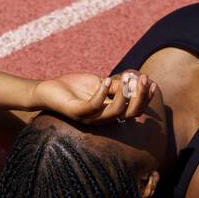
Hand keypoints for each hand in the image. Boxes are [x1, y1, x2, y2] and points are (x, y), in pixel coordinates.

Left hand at [34, 71, 157, 123]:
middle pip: (130, 113)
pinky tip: (105, 79)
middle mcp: (102, 119)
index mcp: (110, 113)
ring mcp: (90, 118)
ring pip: (115, 113)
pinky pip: (94, 106)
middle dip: (140, 96)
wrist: (47, 90)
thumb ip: (116, 86)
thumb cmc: (74, 87)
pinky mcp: (77, 113)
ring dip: (124, 95)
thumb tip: (135, 81)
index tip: (151, 82)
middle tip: (143, 79)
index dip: (145, 98)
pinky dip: (102, 93)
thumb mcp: (100, 83)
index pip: (134, 110)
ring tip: (125, 78)